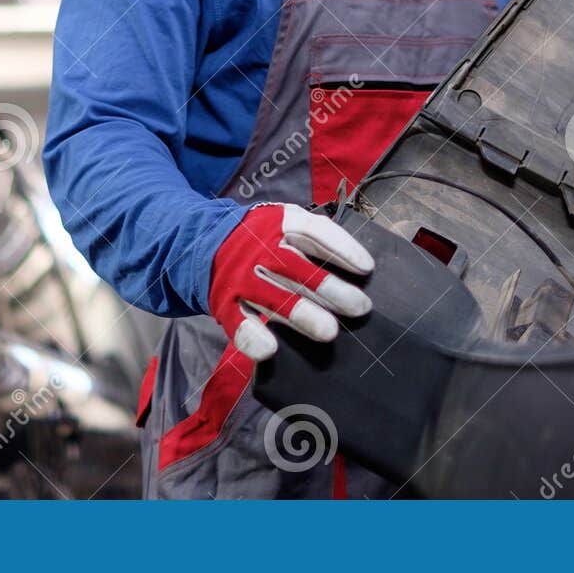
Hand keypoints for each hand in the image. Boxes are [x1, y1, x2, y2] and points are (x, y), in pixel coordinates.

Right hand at [208, 203, 373, 361]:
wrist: (206, 242)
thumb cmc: (264, 238)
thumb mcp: (287, 225)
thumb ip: (316, 241)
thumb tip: (361, 269)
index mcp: (279, 223)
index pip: (313, 231)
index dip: (341, 249)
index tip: (367, 268)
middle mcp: (258, 247)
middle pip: (296, 268)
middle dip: (329, 288)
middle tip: (359, 307)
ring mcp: (240, 275)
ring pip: (272, 297)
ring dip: (300, 314)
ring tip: (329, 332)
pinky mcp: (224, 301)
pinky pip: (237, 320)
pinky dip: (250, 336)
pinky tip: (270, 349)